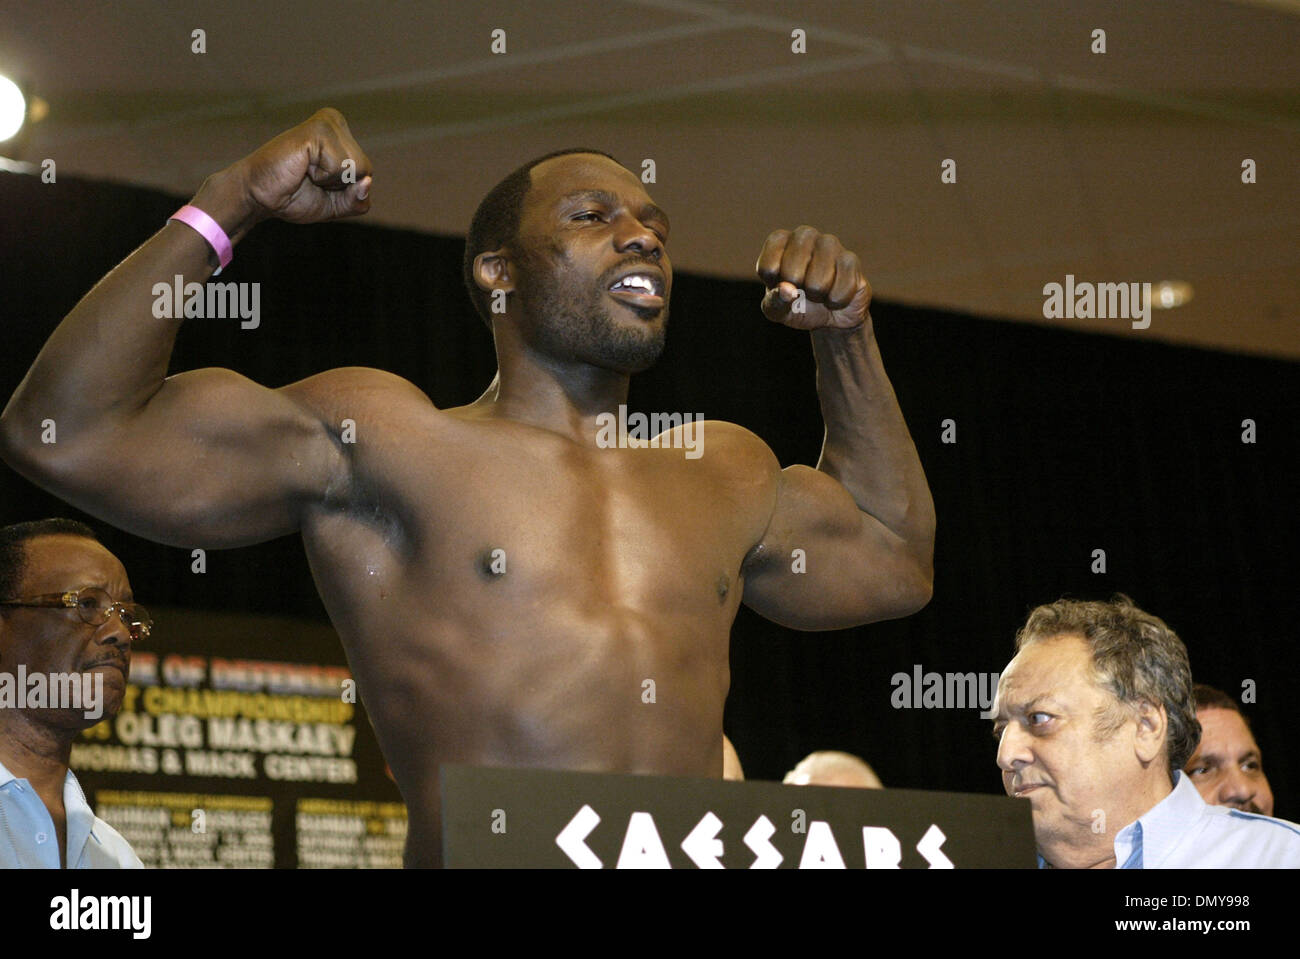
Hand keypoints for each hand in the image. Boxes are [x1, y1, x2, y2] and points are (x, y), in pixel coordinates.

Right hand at [228, 107, 372, 225]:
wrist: (258, 196)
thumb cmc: (293, 196)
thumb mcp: (335, 205)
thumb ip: (358, 199)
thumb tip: (367, 182)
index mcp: (342, 135)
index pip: (367, 174)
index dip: (344, 190)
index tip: (317, 184)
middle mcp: (336, 122)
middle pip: (365, 171)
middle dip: (339, 186)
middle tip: (309, 178)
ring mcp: (327, 123)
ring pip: (357, 169)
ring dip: (330, 181)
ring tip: (305, 171)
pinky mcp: (318, 130)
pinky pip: (341, 167)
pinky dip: (323, 177)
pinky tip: (302, 166)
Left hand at [755, 226, 871, 329]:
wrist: (830, 315)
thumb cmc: (796, 305)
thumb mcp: (776, 310)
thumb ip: (774, 302)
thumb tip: (787, 291)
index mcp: (779, 241)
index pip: (767, 267)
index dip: (774, 287)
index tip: (780, 286)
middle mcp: (804, 234)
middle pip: (791, 274)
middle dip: (797, 293)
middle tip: (803, 289)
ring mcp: (830, 243)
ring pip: (817, 283)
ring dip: (818, 297)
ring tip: (819, 291)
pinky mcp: (851, 259)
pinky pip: (839, 291)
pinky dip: (835, 302)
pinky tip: (835, 294)